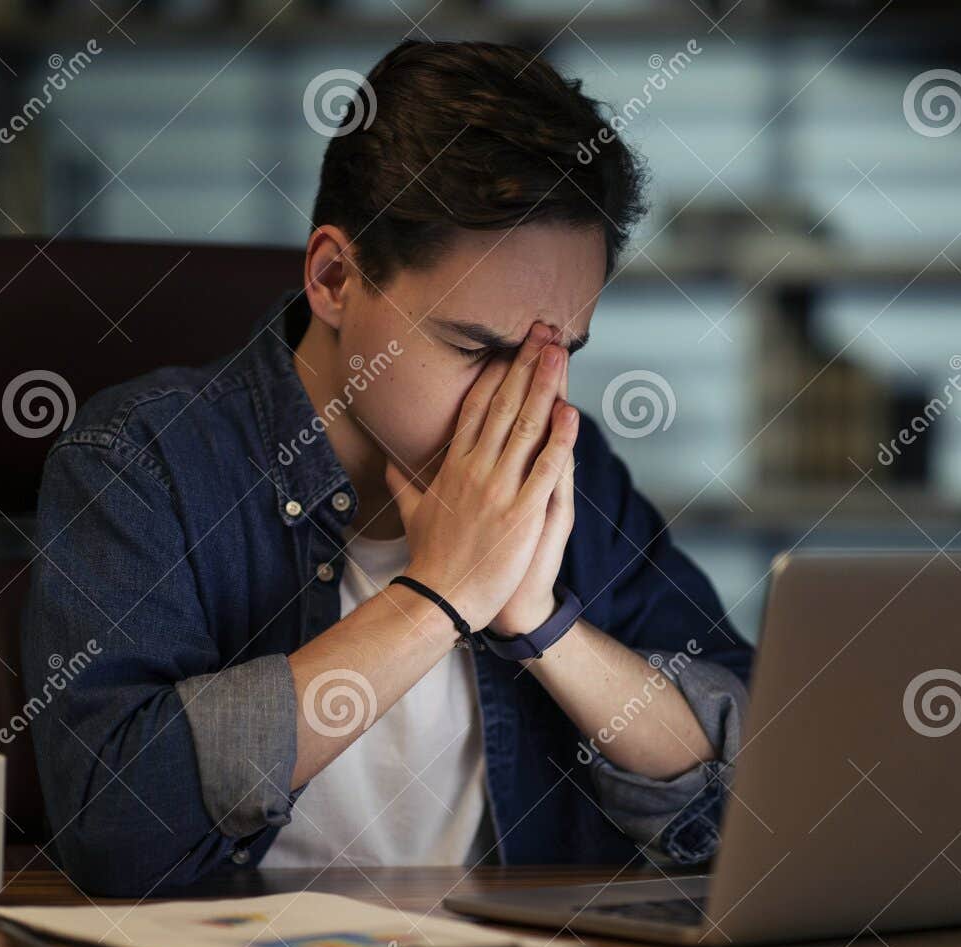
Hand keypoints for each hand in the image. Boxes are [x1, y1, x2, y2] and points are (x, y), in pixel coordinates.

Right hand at [385, 322, 577, 631]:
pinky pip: (545, 468)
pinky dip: (559, 439)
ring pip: (525, 427)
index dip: (495, 375)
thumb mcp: (412, 514)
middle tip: (542, 332)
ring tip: (559, 353)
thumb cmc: (430, 559)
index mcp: (453, 467)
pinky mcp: (521, 513)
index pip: (475, 408)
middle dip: (524, 366)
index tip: (510, 347)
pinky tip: (571, 412)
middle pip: (503, 406)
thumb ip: (404, 483)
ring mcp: (498, 490)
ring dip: (544, 387)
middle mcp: (475, 470)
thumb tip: (389, 462)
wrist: (440, 599)